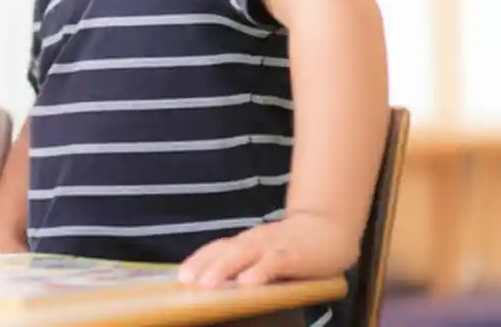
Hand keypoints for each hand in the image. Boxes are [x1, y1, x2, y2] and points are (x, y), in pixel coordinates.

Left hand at [178, 212, 359, 287]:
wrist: (331, 227)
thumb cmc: (293, 247)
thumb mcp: (265, 254)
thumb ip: (245, 264)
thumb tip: (218, 284)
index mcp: (246, 242)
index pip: (216, 248)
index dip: (198, 260)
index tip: (180, 275)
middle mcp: (254, 241)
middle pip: (224, 251)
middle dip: (204, 266)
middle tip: (186, 281)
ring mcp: (273, 246)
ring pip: (244, 255)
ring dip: (224, 269)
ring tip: (208, 284)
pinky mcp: (294, 255)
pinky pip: (274, 263)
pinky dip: (260, 271)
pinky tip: (248, 283)